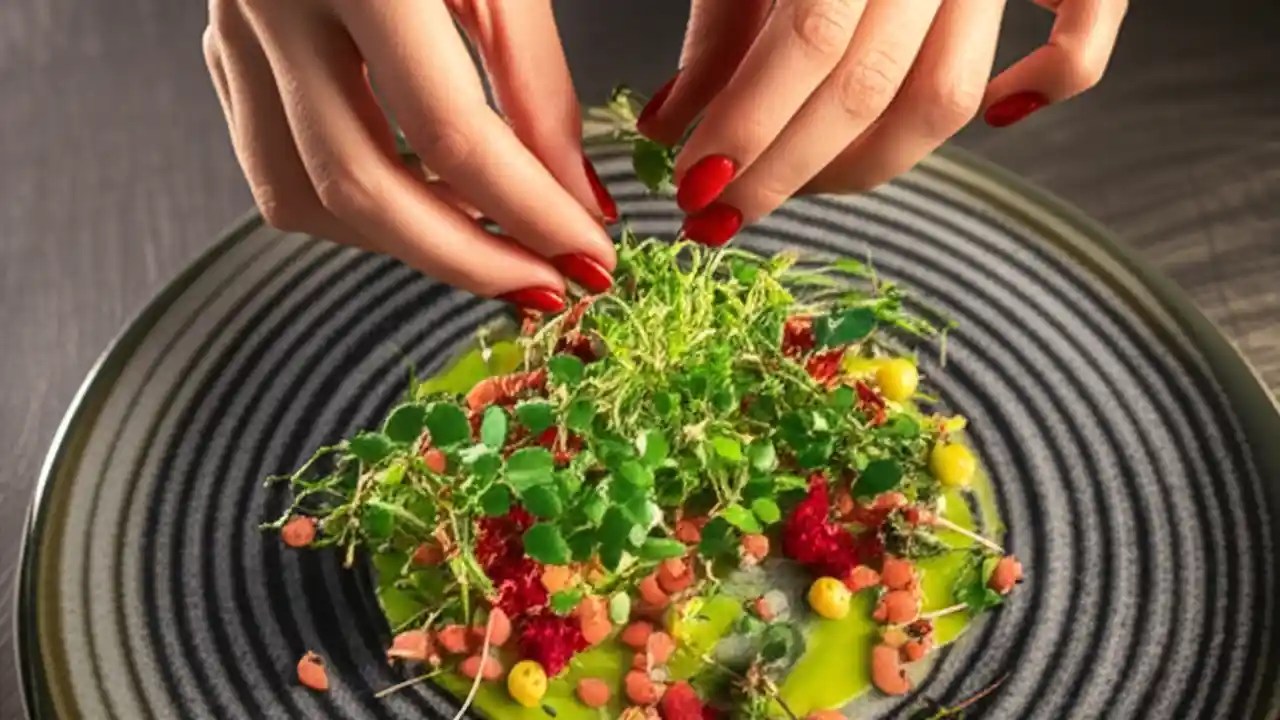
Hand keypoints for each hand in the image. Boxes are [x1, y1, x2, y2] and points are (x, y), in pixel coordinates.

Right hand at [202, 0, 618, 312]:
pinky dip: (354, 209)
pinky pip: (277, 167)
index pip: (451, 135)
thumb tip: (574, 203)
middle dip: (467, 260)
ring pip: (304, 196)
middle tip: (543, 287)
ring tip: (488, 251)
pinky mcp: (225, 48)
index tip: (590, 256)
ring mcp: (234, 29)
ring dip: (404, 246)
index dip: (530, 213)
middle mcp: (275, 2)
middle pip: (363, 187)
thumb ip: (538, 83)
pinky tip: (421, 206)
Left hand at [638, 0, 1127, 245]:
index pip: (810, 43)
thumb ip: (719, 24)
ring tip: (798, 184)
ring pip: (950, 97)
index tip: (693, 189)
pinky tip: (997, 115)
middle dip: (783, 171)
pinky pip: (1087, 38)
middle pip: (871, 88)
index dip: (748, 130)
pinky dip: (1049, 82)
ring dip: (866, 166)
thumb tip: (669, 125)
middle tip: (722, 212)